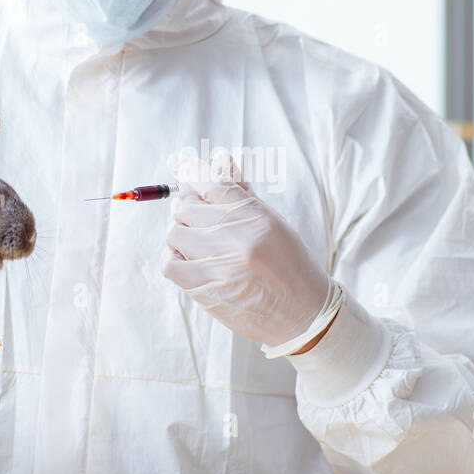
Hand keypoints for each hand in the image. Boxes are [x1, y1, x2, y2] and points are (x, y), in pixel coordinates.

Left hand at [160, 158, 334, 351]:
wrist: (304, 315)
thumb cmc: (290, 265)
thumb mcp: (273, 223)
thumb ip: (242, 193)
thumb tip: (220, 158)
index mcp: (256, 216)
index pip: (212, 183)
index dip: (192, 171)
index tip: (181, 162)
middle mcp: (237, 237)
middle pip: (187, 206)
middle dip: (187, 207)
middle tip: (195, 214)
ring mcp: (219, 264)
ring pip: (175, 233)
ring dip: (182, 234)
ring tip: (198, 242)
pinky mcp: (205, 289)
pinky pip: (170, 263)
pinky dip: (174, 258)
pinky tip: (188, 260)